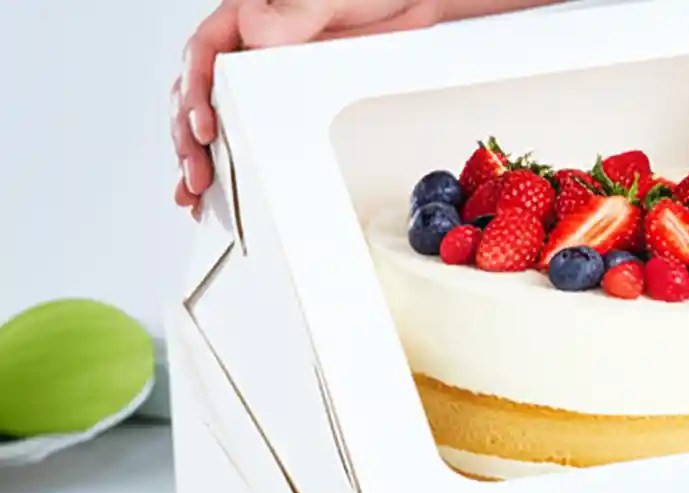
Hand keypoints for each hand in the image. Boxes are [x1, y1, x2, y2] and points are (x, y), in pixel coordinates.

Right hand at [171, 0, 560, 217]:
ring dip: (199, 156)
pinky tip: (214, 189)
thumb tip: (254, 33)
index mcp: (246, 18)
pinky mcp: (281, 101)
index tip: (205, 127)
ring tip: (194, 191)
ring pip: (214, 118)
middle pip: (199, 94)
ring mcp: (260, 78)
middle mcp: (246, 48)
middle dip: (189, 138)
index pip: (203, 55)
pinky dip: (230, 160)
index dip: (196, 93)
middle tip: (198, 173)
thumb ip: (294, 15)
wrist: (412, 9)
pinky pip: (248, 130)